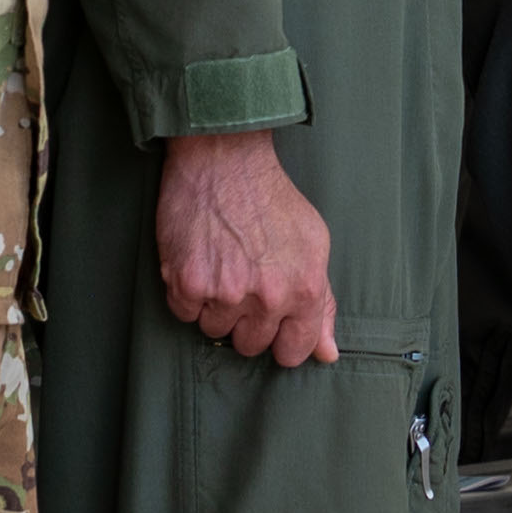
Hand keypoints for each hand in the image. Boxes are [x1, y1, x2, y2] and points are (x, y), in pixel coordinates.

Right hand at [155, 130, 337, 366]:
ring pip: (214, 331)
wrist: (224, 159)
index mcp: (305, 289)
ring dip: (214, 307)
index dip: (281, 340)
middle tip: (242, 281)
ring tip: (220, 266)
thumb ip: (323, 303)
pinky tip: (199, 261)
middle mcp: (268, 297)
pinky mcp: (187, 283)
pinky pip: (184, 314)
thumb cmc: (271, 198)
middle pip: (250, 345)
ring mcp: (226, 293)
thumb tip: (328, 353)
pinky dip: (187, 294)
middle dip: (245, 321)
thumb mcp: (313, 244)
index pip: (293, 352)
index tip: (272, 325)